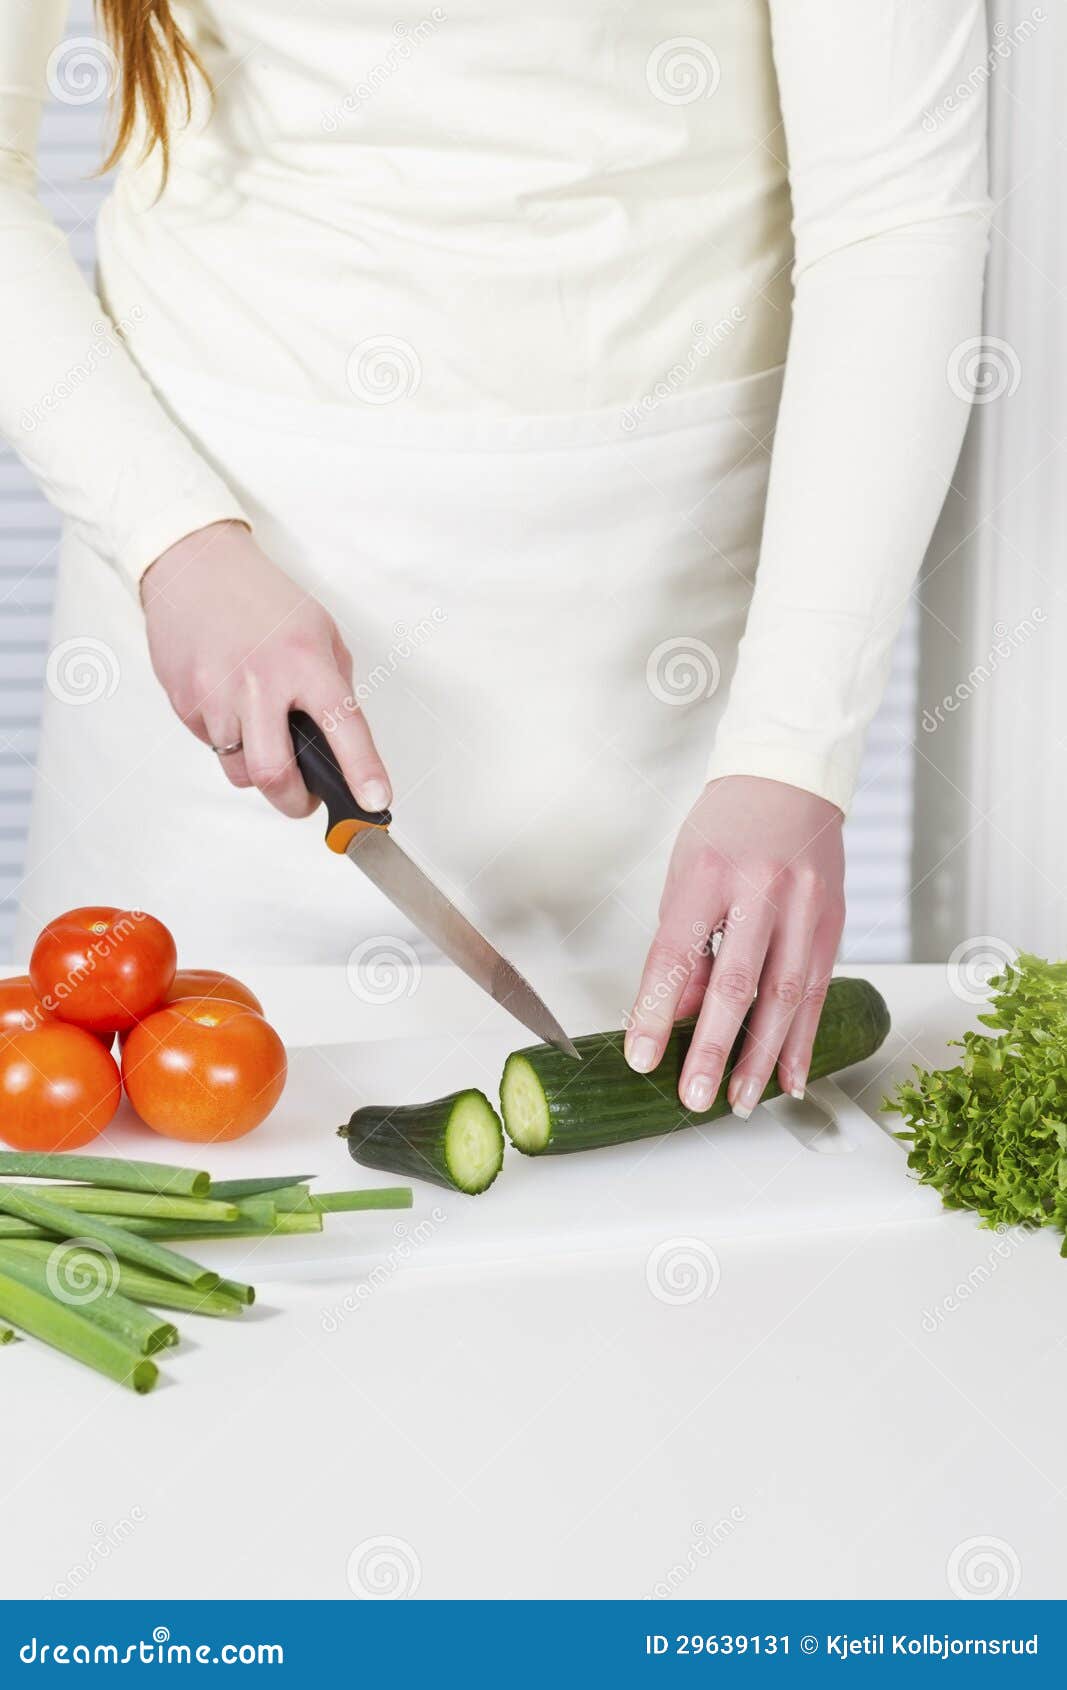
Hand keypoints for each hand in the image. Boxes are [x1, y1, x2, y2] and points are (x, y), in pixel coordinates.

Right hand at [141, 521, 390, 815]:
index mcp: (304, 661)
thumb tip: (341, 745)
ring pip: (240, 770)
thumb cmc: (262, 599)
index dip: (362, 771)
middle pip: (274, 775)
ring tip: (263, 728)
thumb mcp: (318, 632)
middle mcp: (259, 681)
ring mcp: (216, 694)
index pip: (343, 726)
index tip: (374, 801)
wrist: (194, 567)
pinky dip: (229, 739)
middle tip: (307, 799)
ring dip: (258, 765)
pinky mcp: (184, 702)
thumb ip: (332, 687)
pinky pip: (213, 746)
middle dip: (295, 803)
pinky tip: (231, 703)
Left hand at [625, 775, 844, 1113]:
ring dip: (762, 1058)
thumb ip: (682, 947)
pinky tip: (790, 1077)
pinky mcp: (833, 922)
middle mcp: (762, 891)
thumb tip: (678, 1017)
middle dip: (714, 1049)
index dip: (656, 1013)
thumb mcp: (684, 876)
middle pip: (736, 983)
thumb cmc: (726, 826)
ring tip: (740, 1100)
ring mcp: (805, 907)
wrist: (789, 779)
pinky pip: (818, 992)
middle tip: (695, 1097)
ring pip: (785, 996)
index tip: (643, 1058)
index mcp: (709, 875)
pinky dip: (803, 1041)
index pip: (675, 956)